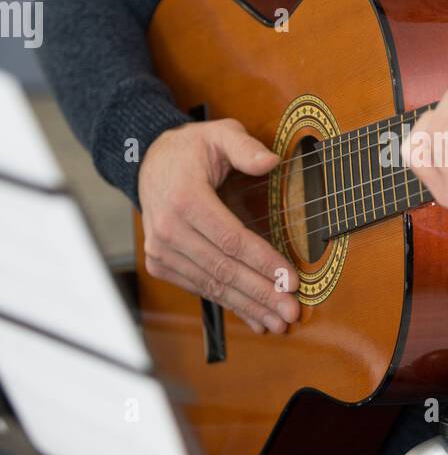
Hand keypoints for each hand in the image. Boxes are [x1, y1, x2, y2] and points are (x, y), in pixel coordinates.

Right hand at [139, 118, 299, 333]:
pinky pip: (199, 288)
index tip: (291, 279)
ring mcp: (161, 250)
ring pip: (212, 285)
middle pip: (223, 269)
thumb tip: (272, 161)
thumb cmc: (191, 150)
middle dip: (261, 293)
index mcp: (185, 199)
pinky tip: (253, 316)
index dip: (263, 261)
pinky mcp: (160, 263)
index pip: (231, 239)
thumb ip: (245, 146)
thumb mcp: (220, 134)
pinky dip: (228, 304)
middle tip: (290, 310)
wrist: (149, 162)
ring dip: (248, 305)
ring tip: (278, 320)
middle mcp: (168, 229)